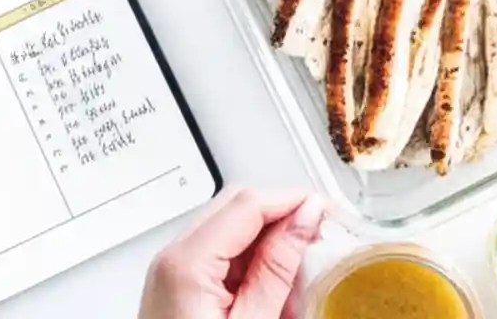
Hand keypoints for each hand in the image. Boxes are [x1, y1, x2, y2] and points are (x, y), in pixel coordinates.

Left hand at [139, 187, 326, 318]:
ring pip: (230, 230)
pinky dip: (251, 266)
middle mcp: (172, 259)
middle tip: (318, 240)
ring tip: (294, 284)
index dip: (291, 200)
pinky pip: (220, 257)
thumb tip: (304, 219)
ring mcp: (171, 271)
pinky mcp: (177, 286)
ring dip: (268, 245)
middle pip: (235, 207)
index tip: (325, 213)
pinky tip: (270, 296)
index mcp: (186, 264)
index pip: (247, 203)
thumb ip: (278, 268)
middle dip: (281, 219)